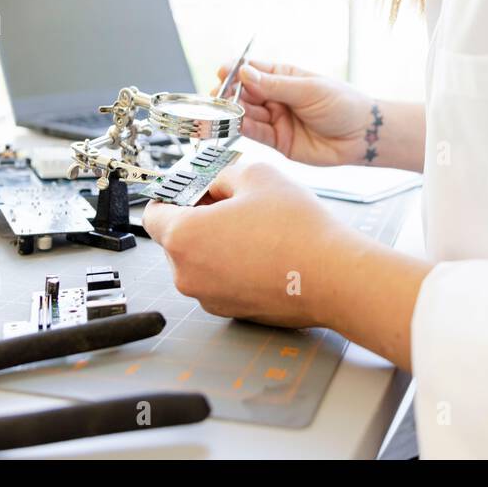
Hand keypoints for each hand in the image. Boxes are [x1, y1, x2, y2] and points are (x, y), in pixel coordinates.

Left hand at [141, 161, 353, 328]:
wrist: (334, 277)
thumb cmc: (297, 229)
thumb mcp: (256, 174)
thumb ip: (221, 173)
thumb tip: (213, 182)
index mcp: (183, 238)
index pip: (153, 213)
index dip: (172, 195)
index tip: (192, 189)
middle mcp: (188, 275)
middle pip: (175, 239)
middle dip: (196, 218)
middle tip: (230, 202)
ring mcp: (209, 298)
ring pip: (199, 261)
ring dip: (215, 242)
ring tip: (253, 226)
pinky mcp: (232, 312)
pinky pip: (220, 281)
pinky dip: (232, 266)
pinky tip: (263, 251)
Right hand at [212, 58, 371, 166]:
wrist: (362, 135)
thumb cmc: (342, 104)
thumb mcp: (308, 90)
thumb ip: (275, 85)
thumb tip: (244, 73)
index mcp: (285, 77)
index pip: (254, 70)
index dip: (236, 70)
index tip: (222, 72)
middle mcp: (276, 96)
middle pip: (245, 93)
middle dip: (230, 93)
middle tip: (218, 96)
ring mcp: (276, 118)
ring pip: (247, 113)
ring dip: (234, 111)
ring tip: (224, 110)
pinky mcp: (278, 140)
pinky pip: (256, 133)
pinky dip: (243, 128)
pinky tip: (236, 123)